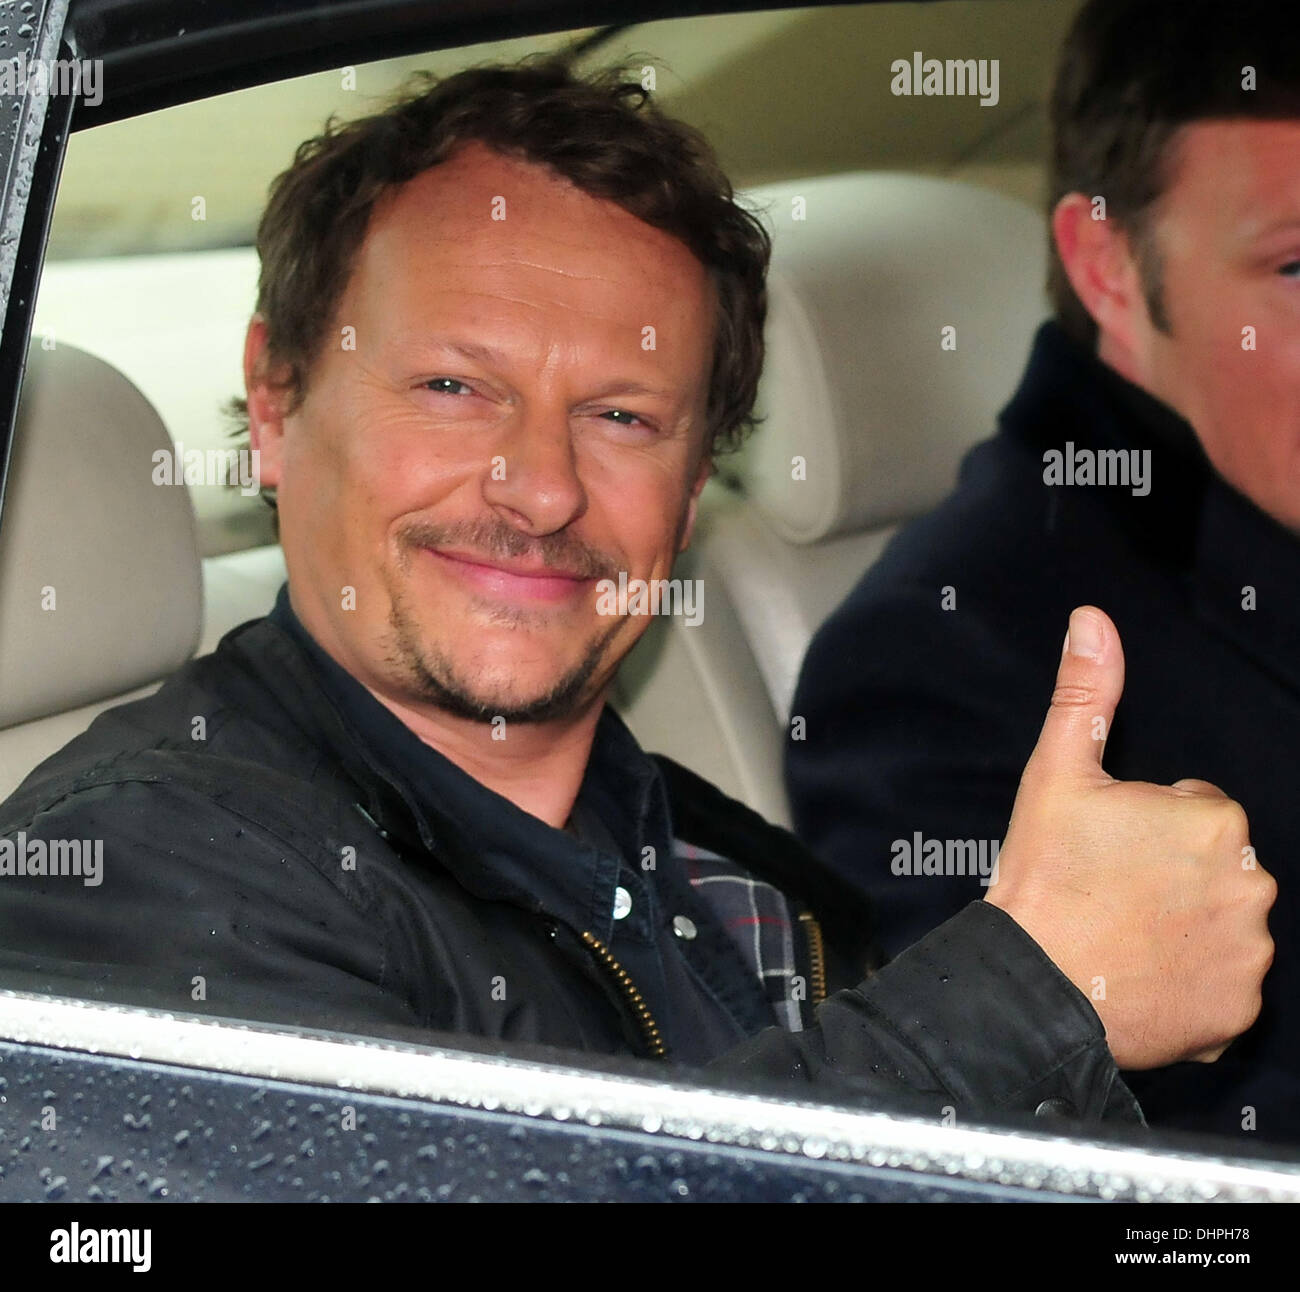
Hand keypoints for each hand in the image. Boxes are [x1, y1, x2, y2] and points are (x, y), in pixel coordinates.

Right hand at [985, 606, 1275, 1069]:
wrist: (1033, 984)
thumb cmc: (1046, 877)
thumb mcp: (1056, 773)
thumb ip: (1086, 694)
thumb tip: (1091, 621)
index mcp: (1214, 821)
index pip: (1197, 810)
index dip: (1147, 824)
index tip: (1107, 848)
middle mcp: (1250, 883)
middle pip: (1215, 865)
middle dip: (1174, 872)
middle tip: (1111, 889)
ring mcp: (1248, 952)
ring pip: (1222, 922)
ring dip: (1186, 925)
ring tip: (1123, 933)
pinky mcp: (1238, 1009)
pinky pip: (1223, 984)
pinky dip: (1191, 981)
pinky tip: (1142, 973)